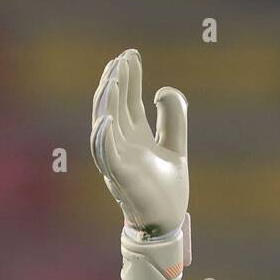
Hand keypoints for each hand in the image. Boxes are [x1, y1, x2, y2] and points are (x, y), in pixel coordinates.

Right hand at [91, 49, 190, 279]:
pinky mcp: (120, 178)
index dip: (128, 77)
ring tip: (112, 78)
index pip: (127, 100)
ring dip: (106, 102)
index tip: (131, 54)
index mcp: (135, 136)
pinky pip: (105, 155)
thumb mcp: (176, 147)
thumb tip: (164, 90)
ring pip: (104, 125)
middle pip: (114, 106)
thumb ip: (174, 119)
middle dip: (116, 82)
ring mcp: (118, 160)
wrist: (167, 225)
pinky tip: (108, 118)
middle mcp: (122, 145)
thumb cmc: (167, 190)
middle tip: (122, 58)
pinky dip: (103, 137)